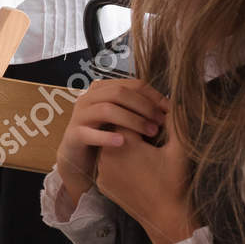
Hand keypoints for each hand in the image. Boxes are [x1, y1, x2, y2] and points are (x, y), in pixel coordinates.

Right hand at [55, 78, 167, 213]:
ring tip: (150, 133)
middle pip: (120, 92)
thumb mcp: (123, 119)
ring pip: (107, 109)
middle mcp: (89, 98)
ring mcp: (80, 115)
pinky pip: (89, 133)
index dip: (154, 96)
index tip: (170, 111)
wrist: (80, 159)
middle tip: (161, 123)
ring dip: (132, 120)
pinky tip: (122, 142)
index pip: (133, 84)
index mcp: (103, 90)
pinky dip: (107, 137)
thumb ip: (138, 109)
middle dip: (145, 107)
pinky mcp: (74, 135)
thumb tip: (170, 106)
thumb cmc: (107, 136)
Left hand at [96, 115, 198, 243]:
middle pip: (117, 130)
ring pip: (112, 147)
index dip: (144, 118)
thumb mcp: (180, 149)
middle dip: (133, 130)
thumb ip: (176, 122)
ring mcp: (102, 171)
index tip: (158, 128)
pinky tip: (138, 169)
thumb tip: (175, 101)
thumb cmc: (176, 183)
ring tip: (146, 156)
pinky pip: (109, 164)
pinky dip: (121, 162)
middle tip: (153, 141)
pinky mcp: (103, 183)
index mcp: (123, 143)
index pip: (128, 117)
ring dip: (126, 146)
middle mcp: (106, 155)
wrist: (168, 220)